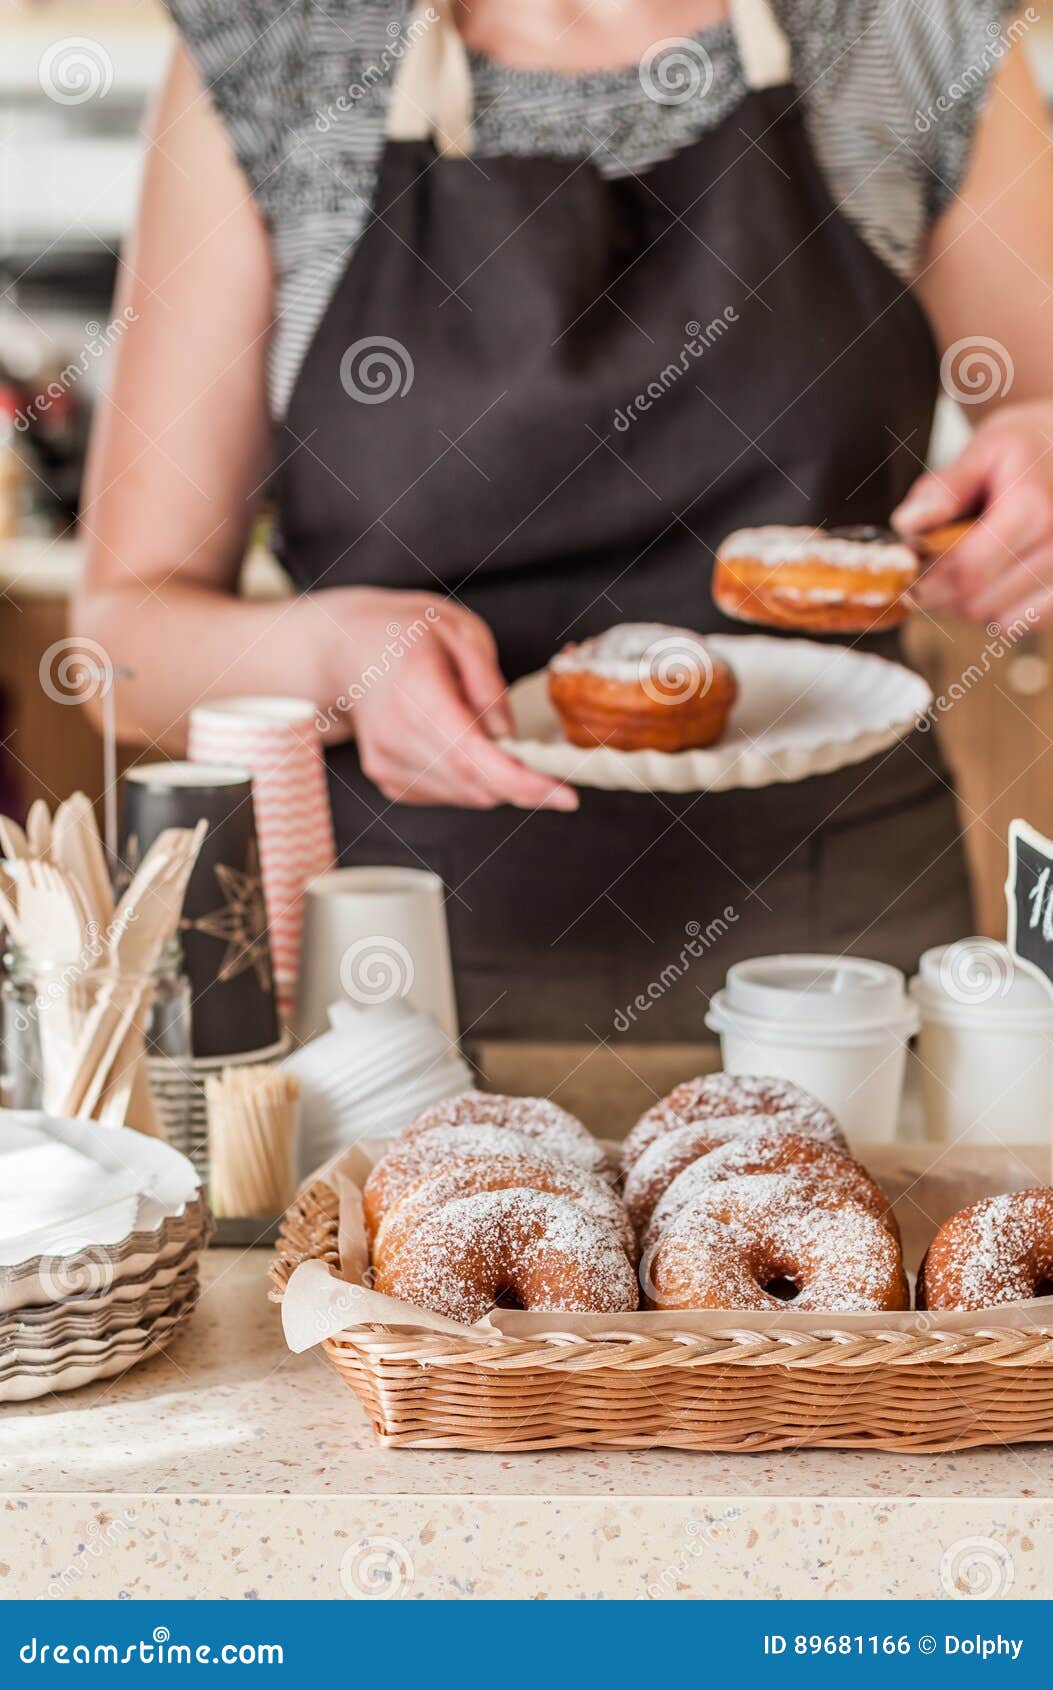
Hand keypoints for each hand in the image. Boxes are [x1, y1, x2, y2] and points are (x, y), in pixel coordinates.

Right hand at [311, 587, 577, 810]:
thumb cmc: (407, 633)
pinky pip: (448, 793)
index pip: (471, 755)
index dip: (523, 783)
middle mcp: (394, 734)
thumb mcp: (460, 631)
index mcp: (415, 690)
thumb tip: (508, 737)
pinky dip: (471, 778)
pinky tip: (461, 742)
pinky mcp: (387, 778)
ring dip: (496, 778)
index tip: (565, 797)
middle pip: (473, 783)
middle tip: (545, 761)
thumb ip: (488, 683)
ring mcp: (386, 762)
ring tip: (490, 734)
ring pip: (465, 794)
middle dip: (523, 782)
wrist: (349, 649)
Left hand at [892, 401, 1052, 627]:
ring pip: (993, 616)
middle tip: (928, 565)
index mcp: (1034, 512)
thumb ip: (944, 490)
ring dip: (966, 601)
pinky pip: (1017, 623)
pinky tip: (991, 578)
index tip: (905, 571)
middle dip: (941, 591)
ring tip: (964, 563)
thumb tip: (906, 524)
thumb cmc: (1023, 450)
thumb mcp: (983, 450)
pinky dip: (994, 610)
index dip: (926, 580)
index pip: (967, 570)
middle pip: (977, 601)